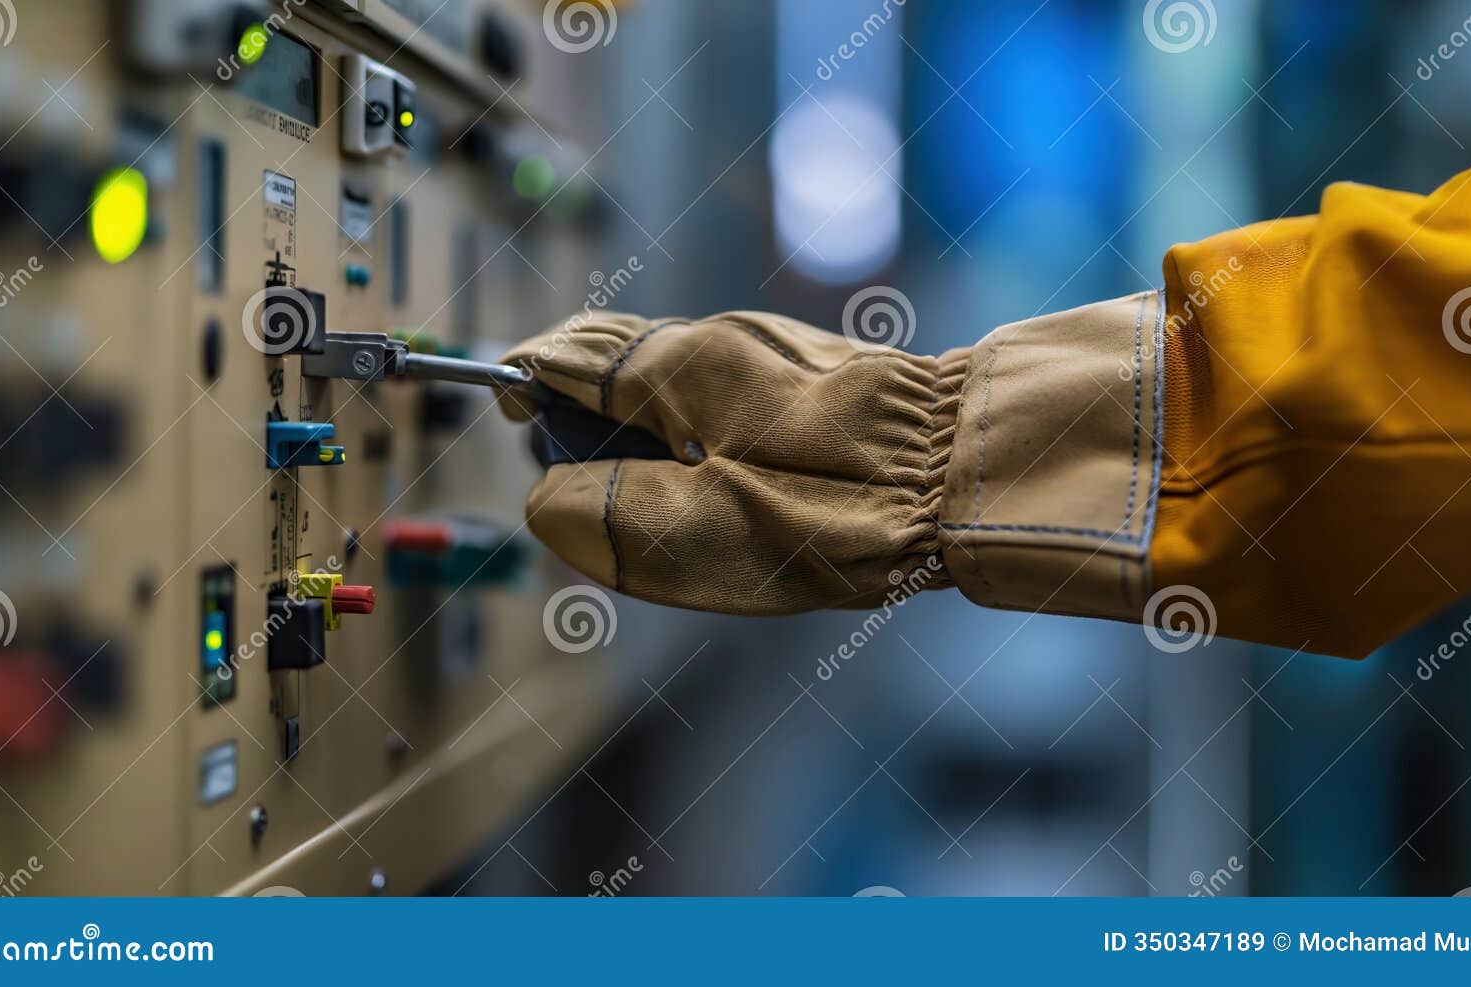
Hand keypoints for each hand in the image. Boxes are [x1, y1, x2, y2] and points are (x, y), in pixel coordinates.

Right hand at [497, 312, 963, 613]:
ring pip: (664, 372)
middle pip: (610, 355)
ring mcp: (765, 350)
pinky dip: (685, 423)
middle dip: (574, 404)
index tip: (508, 416)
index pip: (567, 353)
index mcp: (680, 368)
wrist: (962, 476)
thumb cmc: (835, 508)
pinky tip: (709, 474)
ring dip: (632, 420)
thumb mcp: (703, 532)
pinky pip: (714, 386)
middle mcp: (718, 341)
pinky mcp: (802, 371)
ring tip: (646, 488)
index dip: (522, 383)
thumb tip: (548, 502)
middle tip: (575, 472)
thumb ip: (607, 515)